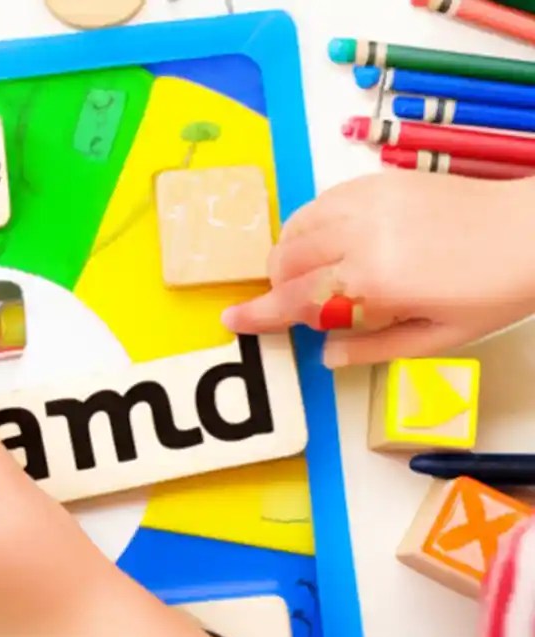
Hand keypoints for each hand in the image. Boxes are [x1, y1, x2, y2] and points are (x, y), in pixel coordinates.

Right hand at [222, 172, 534, 367]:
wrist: (534, 231)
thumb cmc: (493, 291)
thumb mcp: (438, 338)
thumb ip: (374, 348)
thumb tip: (326, 355)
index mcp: (376, 283)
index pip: (295, 301)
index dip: (259, 314)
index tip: (232, 319)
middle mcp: (362, 237)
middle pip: (285, 262)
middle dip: (279, 286)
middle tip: (302, 303)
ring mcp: (367, 203)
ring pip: (295, 228)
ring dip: (291, 254)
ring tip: (316, 272)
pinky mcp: (376, 182)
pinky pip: (319, 202)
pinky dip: (310, 223)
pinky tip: (331, 240)